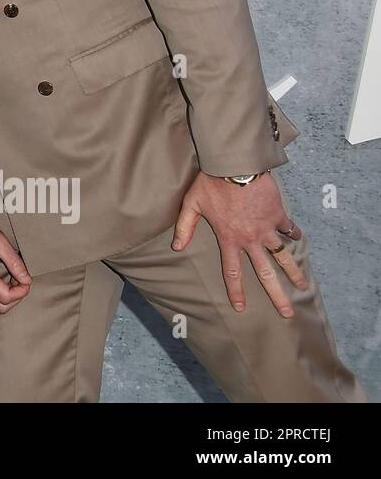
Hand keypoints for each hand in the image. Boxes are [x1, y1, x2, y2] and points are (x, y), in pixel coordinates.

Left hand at [173, 170, 306, 316]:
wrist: (235, 165)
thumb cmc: (210, 183)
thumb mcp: (191, 204)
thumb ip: (184, 227)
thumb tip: (177, 247)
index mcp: (229, 239)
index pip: (232, 271)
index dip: (236, 291)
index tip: (241, 308)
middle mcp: (250, 238)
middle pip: (265, 273)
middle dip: (276, 295)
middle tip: (287, 313)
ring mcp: (267, 228)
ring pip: (283, 256)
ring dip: (294, 272)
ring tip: (303, 287)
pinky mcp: (278, 214)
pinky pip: (289, 228)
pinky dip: (294, 234)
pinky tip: (298, 240)